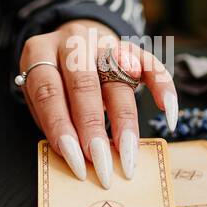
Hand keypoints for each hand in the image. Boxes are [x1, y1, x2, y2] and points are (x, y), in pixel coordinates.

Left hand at [18, 20, 177, 185]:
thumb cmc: (53, 79)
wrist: (70, 41)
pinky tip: (169, 113)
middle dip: (94, 129)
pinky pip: (151, 64)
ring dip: (125, 122)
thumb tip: (75, 156)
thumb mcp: (37, 92)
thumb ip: (51, 118)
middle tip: (102, 165)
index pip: (48, 91)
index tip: (75, 162)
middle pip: (84, 85)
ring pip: (118, 80)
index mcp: (39, 51)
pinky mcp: (130, 47)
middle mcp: (72, 41)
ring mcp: (103, 42)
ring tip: (128, 156)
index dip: (60, 128)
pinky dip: (163, 87)